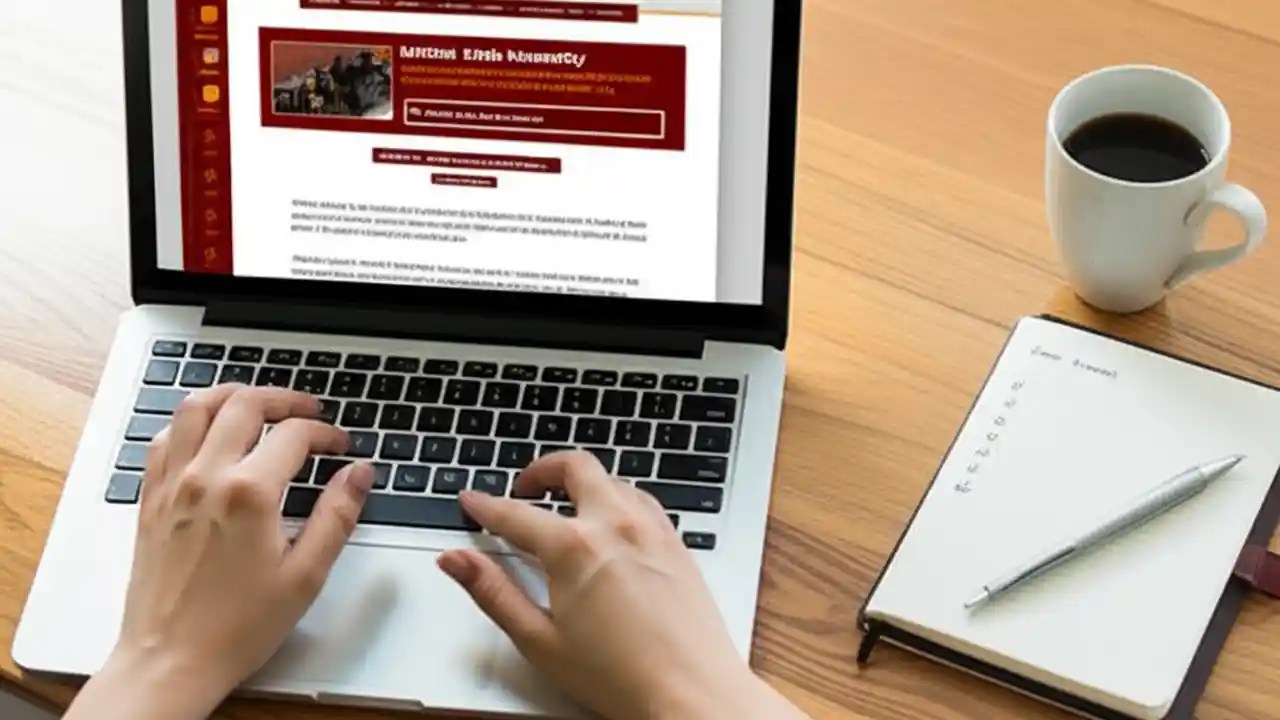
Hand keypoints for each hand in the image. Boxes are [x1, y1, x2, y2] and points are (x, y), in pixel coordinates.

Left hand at [66, 385, 373, 719]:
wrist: (171, 660)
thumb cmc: (236, 627)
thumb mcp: (306, 574)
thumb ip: (338, 515)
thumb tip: (359, 474)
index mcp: (249, 494)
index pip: (294, 435)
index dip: (325, 433)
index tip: (339, 445)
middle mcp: (206, 478)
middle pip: (245, 404)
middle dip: (284, 399)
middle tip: (307, 411)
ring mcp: (172, 486)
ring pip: (196, 408)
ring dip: (231, 395)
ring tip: (257, 402)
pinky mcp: (150, 500)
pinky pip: (165, 439)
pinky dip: (190, 421)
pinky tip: (207, 431)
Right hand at [439, 452, 807, 719]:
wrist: (691, 693)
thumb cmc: (620, 677)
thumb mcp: (539, 640)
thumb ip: (493, 593)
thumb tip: (455, 561)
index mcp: (574, 548)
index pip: (516, 514)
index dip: (486, 506)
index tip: (471, 501)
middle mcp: (616, 525)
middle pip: (574, 467)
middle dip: (542, 469)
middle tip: (524, 487)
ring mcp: (652, 530)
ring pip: (612, 479)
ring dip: (584, 482)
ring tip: (566, 504)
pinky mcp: (677, 544)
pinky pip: (643, 501)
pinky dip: (618, 498)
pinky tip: (612, 523)